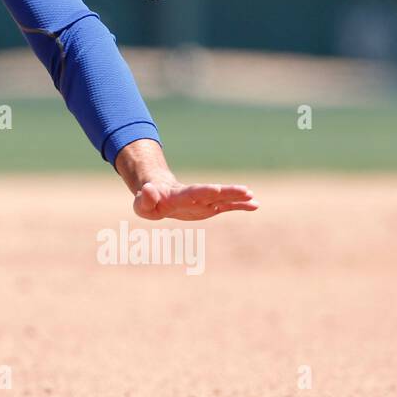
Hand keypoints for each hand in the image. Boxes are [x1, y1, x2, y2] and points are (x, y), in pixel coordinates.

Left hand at [133, 180, 258, 220]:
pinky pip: (227, 206)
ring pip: (223, 198)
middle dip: (227, 192)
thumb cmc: (148, 202)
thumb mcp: (141, 204)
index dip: (203, 191)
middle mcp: (194, 196)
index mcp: (178, 196)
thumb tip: (149, 190)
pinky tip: (255, 205)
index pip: (192, 193)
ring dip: (237, 197)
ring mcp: (203, 201)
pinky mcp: (209, 207)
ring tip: (253, 196)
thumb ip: (146, 199)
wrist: (159, 195)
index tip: (216, 189)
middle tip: (245, 190)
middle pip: (213, 193)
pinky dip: (240, 205)